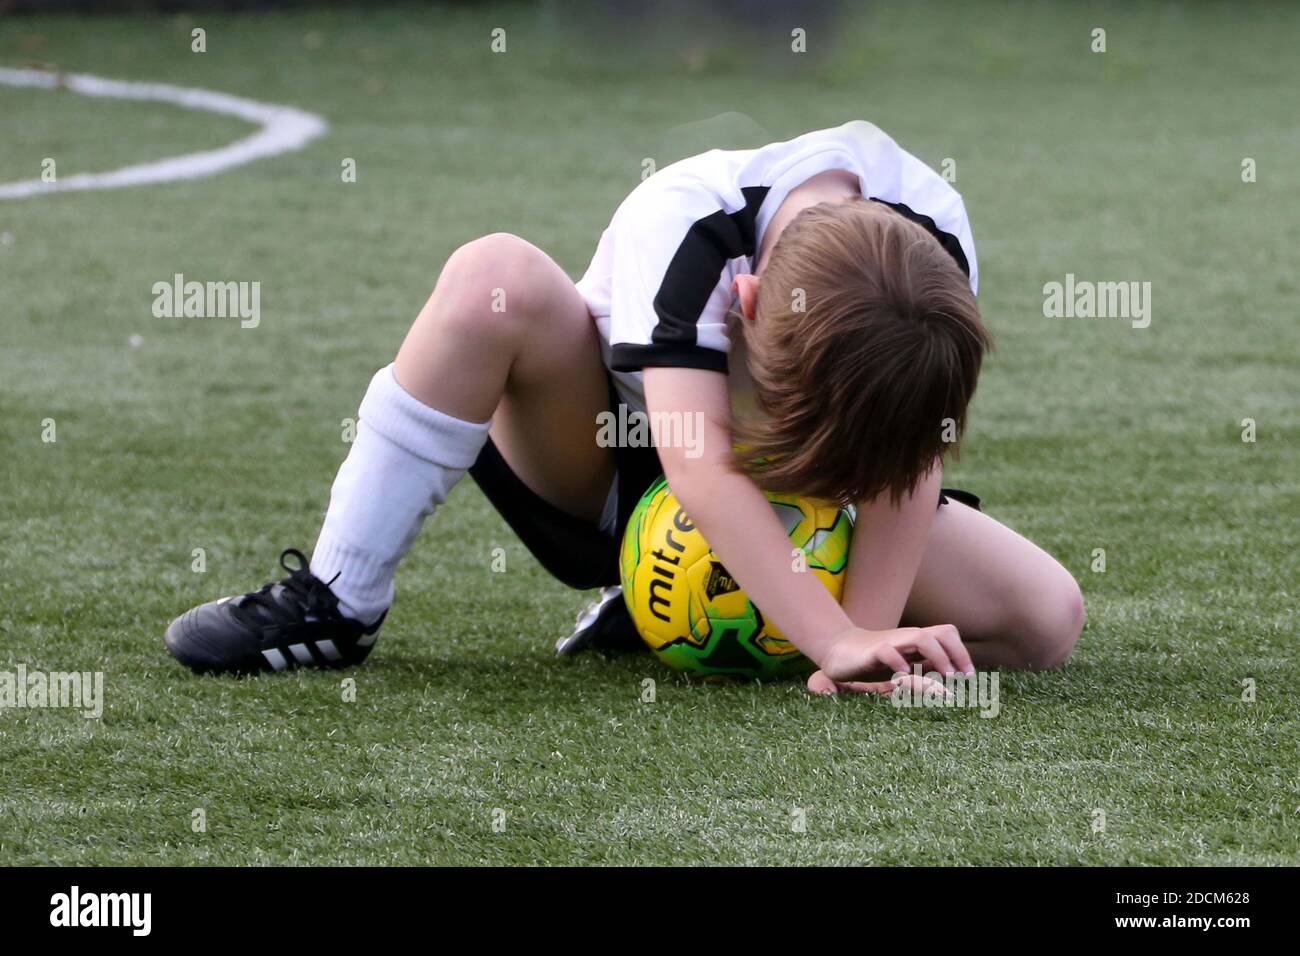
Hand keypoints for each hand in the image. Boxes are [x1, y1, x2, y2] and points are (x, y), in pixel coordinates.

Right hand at [807, 624, 973, 695]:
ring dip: (938, 656)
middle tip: (959, 677)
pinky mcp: (872, 651)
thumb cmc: (875, 661)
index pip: (948, 635)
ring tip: (943, 676)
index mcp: (917, 641)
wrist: (839, 652)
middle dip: (957, 653)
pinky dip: (900, 663)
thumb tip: (950, 682)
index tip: (968, 676)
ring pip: (922, 637)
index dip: (962, 653)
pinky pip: (888, 652)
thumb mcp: (904, 668)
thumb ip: (924, 670)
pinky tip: (903, 676)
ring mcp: (891, 643)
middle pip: (943, 632)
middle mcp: (908, 638)